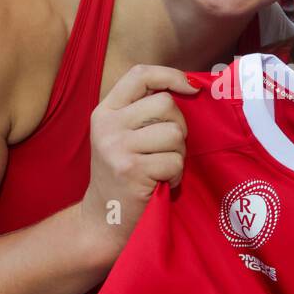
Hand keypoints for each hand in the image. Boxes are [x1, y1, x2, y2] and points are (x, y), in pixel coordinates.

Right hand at [79, 65, 199, 259]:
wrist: (103, 219)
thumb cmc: (122, 174)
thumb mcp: (121, 136)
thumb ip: (143, 111)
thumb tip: (190, 87)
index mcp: (105, 111)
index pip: (139, 74)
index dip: (170, 75)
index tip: (190, 88)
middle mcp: (108, 126)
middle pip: (165, 103)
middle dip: (179, 126)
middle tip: (168, 149)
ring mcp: (118, 148)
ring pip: (174, 133)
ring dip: (178, 154)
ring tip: (163, 168)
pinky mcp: (132, 170)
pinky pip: (175, 161)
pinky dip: (176, 175)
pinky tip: (161, 183)